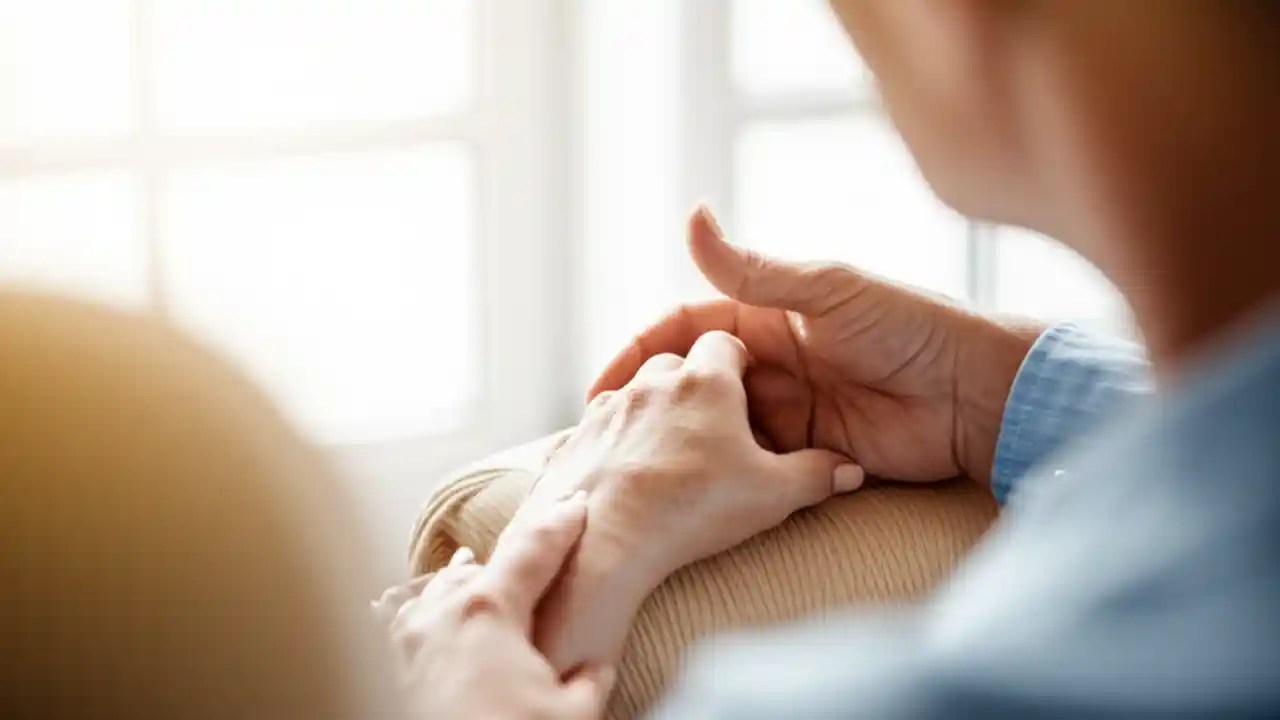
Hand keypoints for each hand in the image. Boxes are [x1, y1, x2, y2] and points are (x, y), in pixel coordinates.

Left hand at [378, 492, 613, 719]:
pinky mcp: (393, 672)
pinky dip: (417, 605)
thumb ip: (588, 683)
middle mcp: (442, 614)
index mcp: (490, 610)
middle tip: (540, 535)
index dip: (560, 525)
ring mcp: (410, 641)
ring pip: (437, 589)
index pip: (534, 552)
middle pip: (482, 565)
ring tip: (469, 563)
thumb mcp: (572, 715)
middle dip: (514, 554)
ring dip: (461, 576)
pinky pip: (403, 620)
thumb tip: (596, 669)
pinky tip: (410, 605)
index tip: (578, 504)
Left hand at [526, 330, 862, 671]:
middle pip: (676, 363)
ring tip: (668, 451)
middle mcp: (651, 383)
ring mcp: (607, 409)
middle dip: (695, 383)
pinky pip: (594, 430)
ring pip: (633, 392)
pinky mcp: (573, 440)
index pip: (725, 343)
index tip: (749, 385)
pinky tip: (621, 472)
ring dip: (650, 411)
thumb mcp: (772, 495)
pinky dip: (610, 442)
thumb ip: (815, 476)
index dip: (740, 362)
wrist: (606, 540)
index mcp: (706, 381)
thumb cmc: (694, 508)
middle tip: (713, 425)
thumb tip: (849, 471)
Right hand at [590, 207, 1041, 484]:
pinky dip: (727, 479)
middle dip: (650, 409)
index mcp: (767, 316)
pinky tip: (695, 495)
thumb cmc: (909, 326)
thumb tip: (691, 215)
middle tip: (607, 442)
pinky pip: (757, 468)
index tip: (601, 390)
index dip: (639, 355)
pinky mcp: (810, 456)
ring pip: (717, 430)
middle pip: (692, 386)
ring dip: (683, 448)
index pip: (684, 331)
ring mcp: (789, 412)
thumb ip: (755, 269)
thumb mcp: (826, 291)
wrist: (974, 395)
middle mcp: (770, 364)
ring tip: (638, 474)